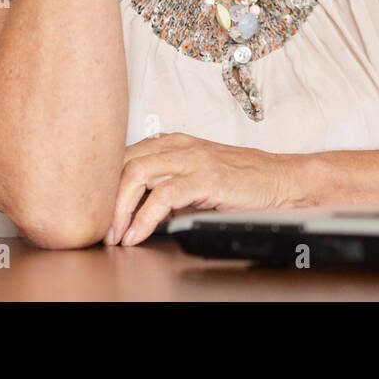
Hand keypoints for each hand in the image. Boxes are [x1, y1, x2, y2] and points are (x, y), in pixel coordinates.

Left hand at [105, 133, 299, 246]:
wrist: (282, 180)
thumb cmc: (243, 182)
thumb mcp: (196, 177)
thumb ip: (166, 184)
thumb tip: (131, 210)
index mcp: (173, 142)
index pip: (122, 156)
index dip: (103, 186)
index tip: (95, 213)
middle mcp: (178, 145)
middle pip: (122, 163)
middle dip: (104, 200)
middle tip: (100, 230)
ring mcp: (192, 159)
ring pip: (136, 175)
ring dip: (119, 210)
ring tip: (116, 236)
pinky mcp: (206, 177)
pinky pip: (163, 196)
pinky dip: (144, 219)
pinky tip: (138, 235)